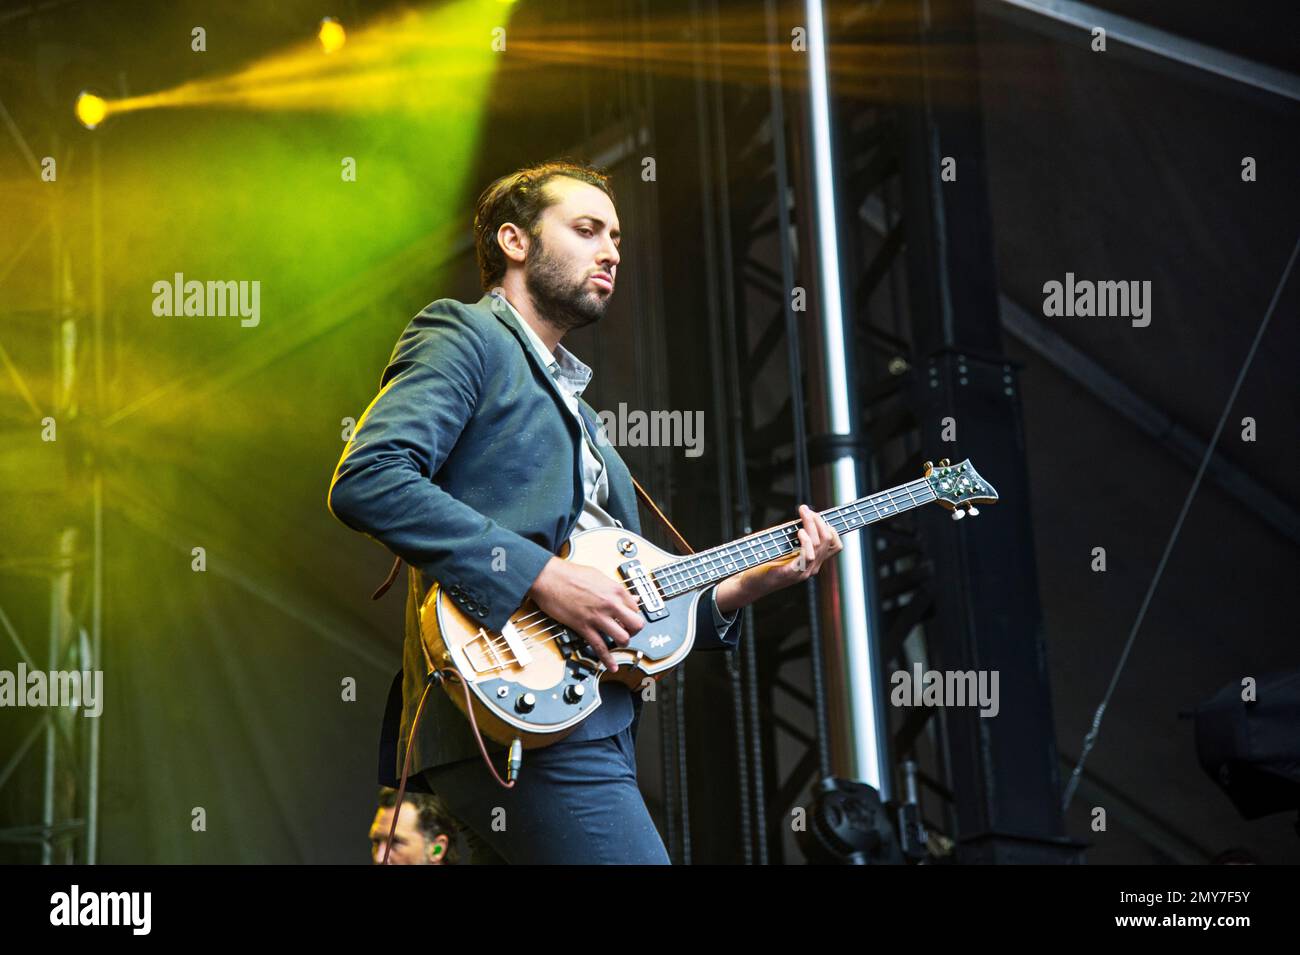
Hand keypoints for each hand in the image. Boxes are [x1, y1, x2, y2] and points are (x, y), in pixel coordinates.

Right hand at [527, 557, 644, 671]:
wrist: (547, 577)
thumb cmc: (568, 574)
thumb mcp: (598, 575)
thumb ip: (615, 588)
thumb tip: (630, 597)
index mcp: (615, 589)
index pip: (636, 608)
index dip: (633, 615)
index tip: (628, 618)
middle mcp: (610, 604)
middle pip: (636, 624)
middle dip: (634, 631)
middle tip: (628, 631)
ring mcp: (597, 617)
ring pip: (622, 638)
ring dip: (622, 643)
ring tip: (617, 643)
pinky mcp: (583, 627)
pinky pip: (599, 647)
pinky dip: (607, 660)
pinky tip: (612, 666)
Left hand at [715, 505, 843, 612]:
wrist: (751, 584)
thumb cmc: (766, 564)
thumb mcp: (785, 549)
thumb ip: (795, 539)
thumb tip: (802, 518)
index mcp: (813, 562)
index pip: (835, 545)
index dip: (830, 527)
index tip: (816, 515)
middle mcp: (813, 568)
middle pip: (827, 540)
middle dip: (818, 520)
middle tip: (806, 509)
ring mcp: (804, 572)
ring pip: (819, 544)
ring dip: (812, 524)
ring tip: (804, 514)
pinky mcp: (793, 573)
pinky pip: (808, 556)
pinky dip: (806, 541)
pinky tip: (800, 532)